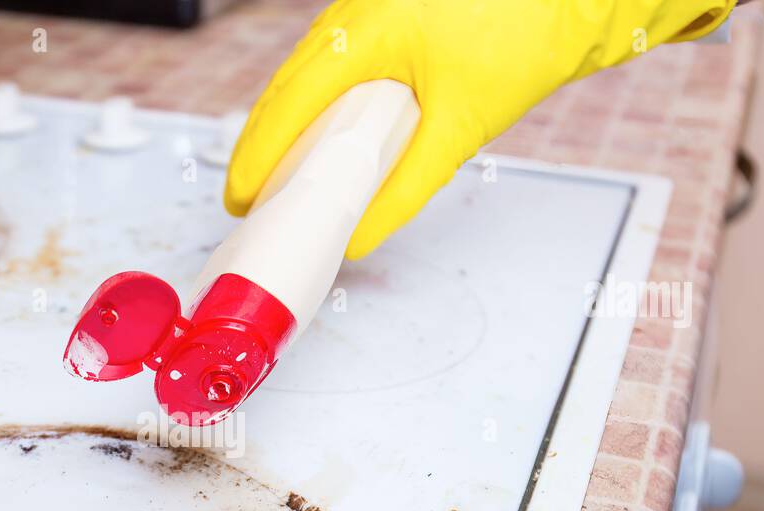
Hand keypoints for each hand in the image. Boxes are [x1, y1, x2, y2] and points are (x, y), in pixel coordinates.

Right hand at [226, 0, 734, 257]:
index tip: (241, 195)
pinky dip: (316, 106)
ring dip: (286, 127)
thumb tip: (362, 235)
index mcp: (367, 32)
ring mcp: (366, 10)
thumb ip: (406, 187)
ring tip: (276, 178)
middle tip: (249, 199)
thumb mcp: (460, 126)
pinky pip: (331, 65)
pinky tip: (320, 139)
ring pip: (305, 75)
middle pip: (286, 88)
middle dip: (262, 146)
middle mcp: (355, 14)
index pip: (290, 102)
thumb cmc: (523, 36)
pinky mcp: (384, 17)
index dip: (258, 155)